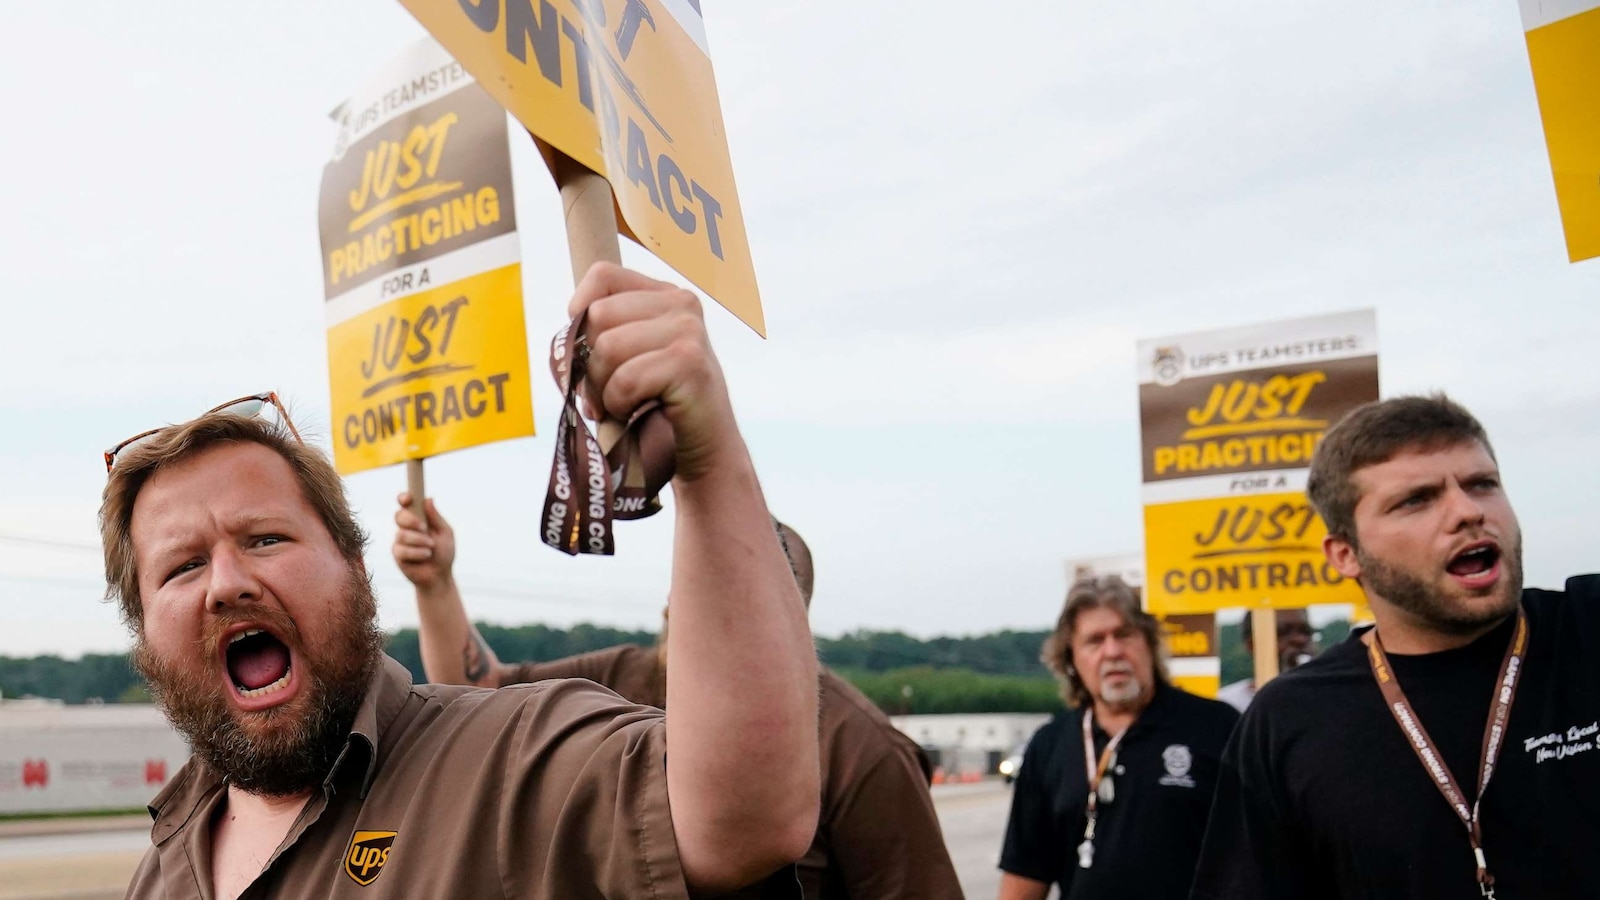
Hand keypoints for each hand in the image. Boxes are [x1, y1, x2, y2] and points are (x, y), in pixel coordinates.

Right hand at [392, 492, 456, 592]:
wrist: (440, 576)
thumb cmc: (444, 552)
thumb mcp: (445, 533)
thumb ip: (436, 517)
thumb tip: (428, 499)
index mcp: (419, 518)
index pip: (406, 504)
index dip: (404, 498)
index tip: (408, 499)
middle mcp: (407, 527)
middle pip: (399, 515)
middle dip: (411, 521)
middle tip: (424, 528)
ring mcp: (400, 540)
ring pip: (401, 534)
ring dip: (420, 541)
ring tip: (430, 549)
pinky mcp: (397, 554)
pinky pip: (402, 549)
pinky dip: (417, 553)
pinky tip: (425, 556)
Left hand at [571, 262, 738, 483]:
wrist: (704, 450)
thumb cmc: (658, 405)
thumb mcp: (629, 358)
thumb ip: (601, 335)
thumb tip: (566, 340)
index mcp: (664, 295)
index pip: (602, 275)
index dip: (579, 311)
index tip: (587, 350)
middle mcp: (680, 303)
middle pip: (597, 315)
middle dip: (591, 363)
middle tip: (607, 392)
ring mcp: (688, 330)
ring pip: (607, 348)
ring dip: (604, 388)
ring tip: (623, 404)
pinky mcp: (689, 363)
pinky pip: (625, 380)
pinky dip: (621, 405)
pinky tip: (638, 412)